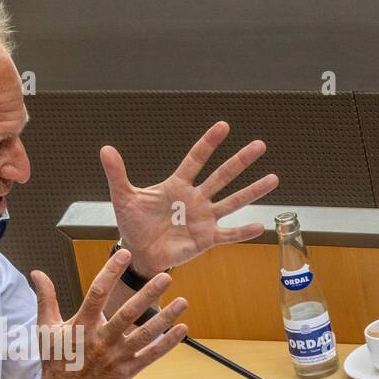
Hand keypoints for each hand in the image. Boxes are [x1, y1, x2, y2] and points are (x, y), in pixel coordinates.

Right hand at [29, 249, 187, 378]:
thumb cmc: (55, 360)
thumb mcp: (46, 328)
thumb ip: (46, 298)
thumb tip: (37, 273)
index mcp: (81, 326)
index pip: (97, 293)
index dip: (110, 272)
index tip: (124, 255)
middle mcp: (101, 340)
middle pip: (127, 313)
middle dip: (148, 294)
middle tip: (165, 277)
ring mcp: (116, 356)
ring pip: (145, 334)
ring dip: (165, 318)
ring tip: (183, 301)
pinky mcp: (127, 370)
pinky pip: (150, 355)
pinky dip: (167, 343)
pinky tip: (181, 329)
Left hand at [100, 122, 279, 278]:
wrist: (138, 253)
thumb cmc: (133, 224)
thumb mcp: (124, 198)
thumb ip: (117, 174)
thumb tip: (104, 149)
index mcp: (177, 185)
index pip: (195, 159)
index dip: (208, 143)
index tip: (223, 125)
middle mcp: (195, 198)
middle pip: (221, 176)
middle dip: (240, 161)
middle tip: (260, 145)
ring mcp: (203, 218)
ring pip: (232, 202)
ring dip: (252, 191)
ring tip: (273, 178)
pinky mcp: (205, 239)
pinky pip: (227, 234)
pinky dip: (243, 232)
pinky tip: (261, 225)